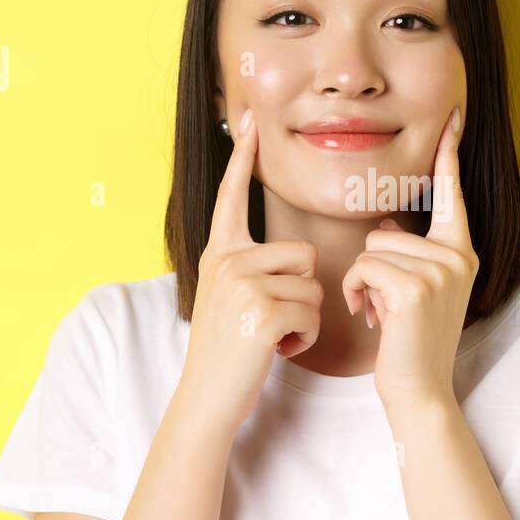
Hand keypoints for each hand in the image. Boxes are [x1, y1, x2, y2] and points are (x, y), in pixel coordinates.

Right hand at [179, 109, 323, 432]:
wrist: (206, 398)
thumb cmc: (228, 352)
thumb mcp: (230, 299)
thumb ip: (251, 269)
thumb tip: (294, 258)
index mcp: (219, 253)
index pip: (233, 197)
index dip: (243, 159)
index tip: (251, 122)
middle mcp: (227, 261)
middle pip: (302, 254)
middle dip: (301, 294)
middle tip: (270, 324)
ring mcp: (242, 285)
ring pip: (312, 286)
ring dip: (305, 319)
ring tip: (272, 338)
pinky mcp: (263, 311)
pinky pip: (312, 312)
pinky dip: (304, 339)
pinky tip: (278, 351)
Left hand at [342, 107, 478, 408]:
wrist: (418, 391)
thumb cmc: (409, 343)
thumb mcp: (414, 291)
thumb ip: (408, 253)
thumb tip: (387, 221)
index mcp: (460, 253)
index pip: (451, 195)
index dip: (448, 154)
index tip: (451, 114)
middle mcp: (458, 257)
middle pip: (386, 228)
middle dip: (372, 268)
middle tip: (385, 306)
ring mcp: (441, 270)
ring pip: (372, 247)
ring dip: (362, 283)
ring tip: (381, 314)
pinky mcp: (416, 286)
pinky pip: (364, 266)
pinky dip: (356, 292)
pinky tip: (372, 318)